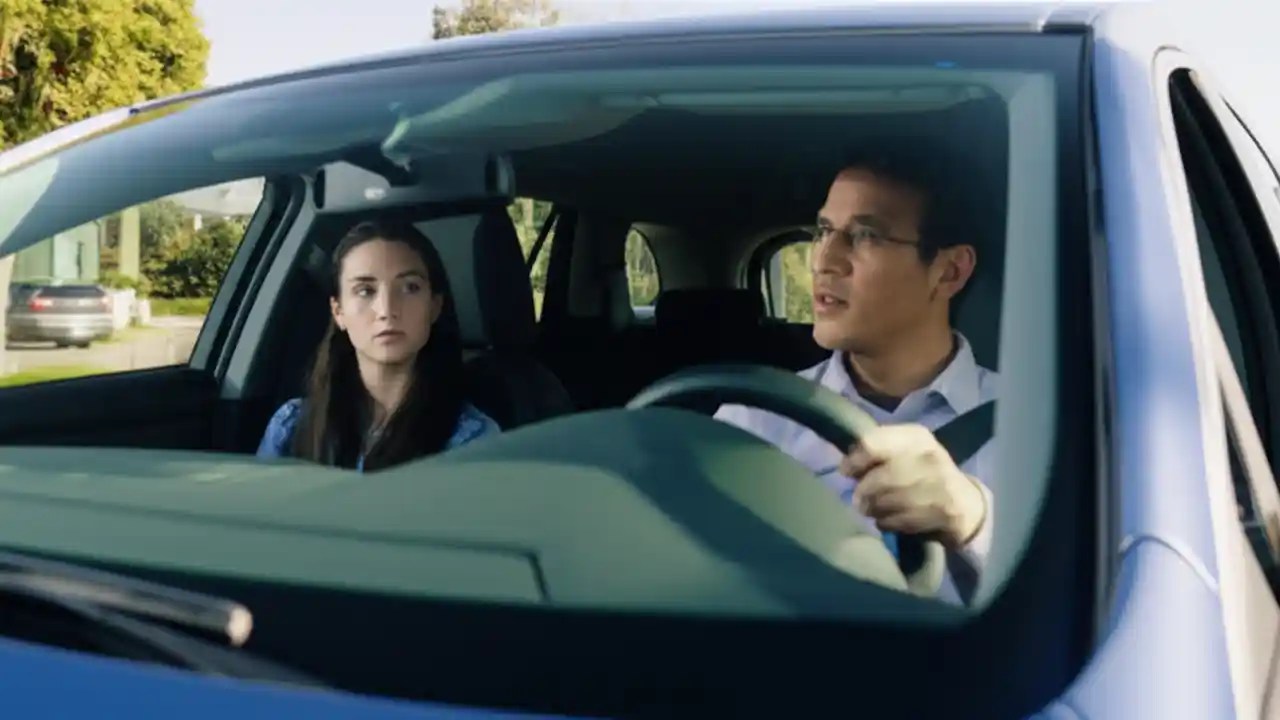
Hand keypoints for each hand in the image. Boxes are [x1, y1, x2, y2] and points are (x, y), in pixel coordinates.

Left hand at [841, 424, 987, 549]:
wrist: (966, 502)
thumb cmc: (923, 472)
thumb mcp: (905, 451)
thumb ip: (876, 452)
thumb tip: (846, 466)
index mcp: (916, 436)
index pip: (872, 444)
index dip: (854, 461)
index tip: (846, 472)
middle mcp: (930, 456)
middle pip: (878, 478)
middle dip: (863, 493)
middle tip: (859, 500)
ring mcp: (940, 484)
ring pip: (887, 502)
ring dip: (874, 510)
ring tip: (873, 510)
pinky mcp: (945, 511)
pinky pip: (901, 520)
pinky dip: (888, 523)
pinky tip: (889, 520)